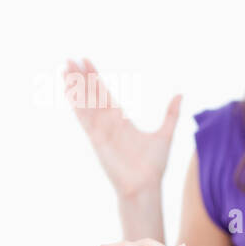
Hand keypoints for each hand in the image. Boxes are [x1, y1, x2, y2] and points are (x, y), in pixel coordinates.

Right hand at [63, 57, 181, 198]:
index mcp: (121, 121)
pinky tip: (68, 90)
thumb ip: (170, 114)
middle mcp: (107, 123)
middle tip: (70, 59)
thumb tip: (180, 94)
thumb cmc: (153, 166)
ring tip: (65, 68)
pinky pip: (84, 118)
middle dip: (81, 77)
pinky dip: (76, 104)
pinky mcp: (96, 139)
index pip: (104, 94)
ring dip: (74, 86)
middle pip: (91, 95)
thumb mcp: (165, 134)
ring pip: (84, 103)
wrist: (145, 186)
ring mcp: (100, 130)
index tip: (86, 61)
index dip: (96, 77)